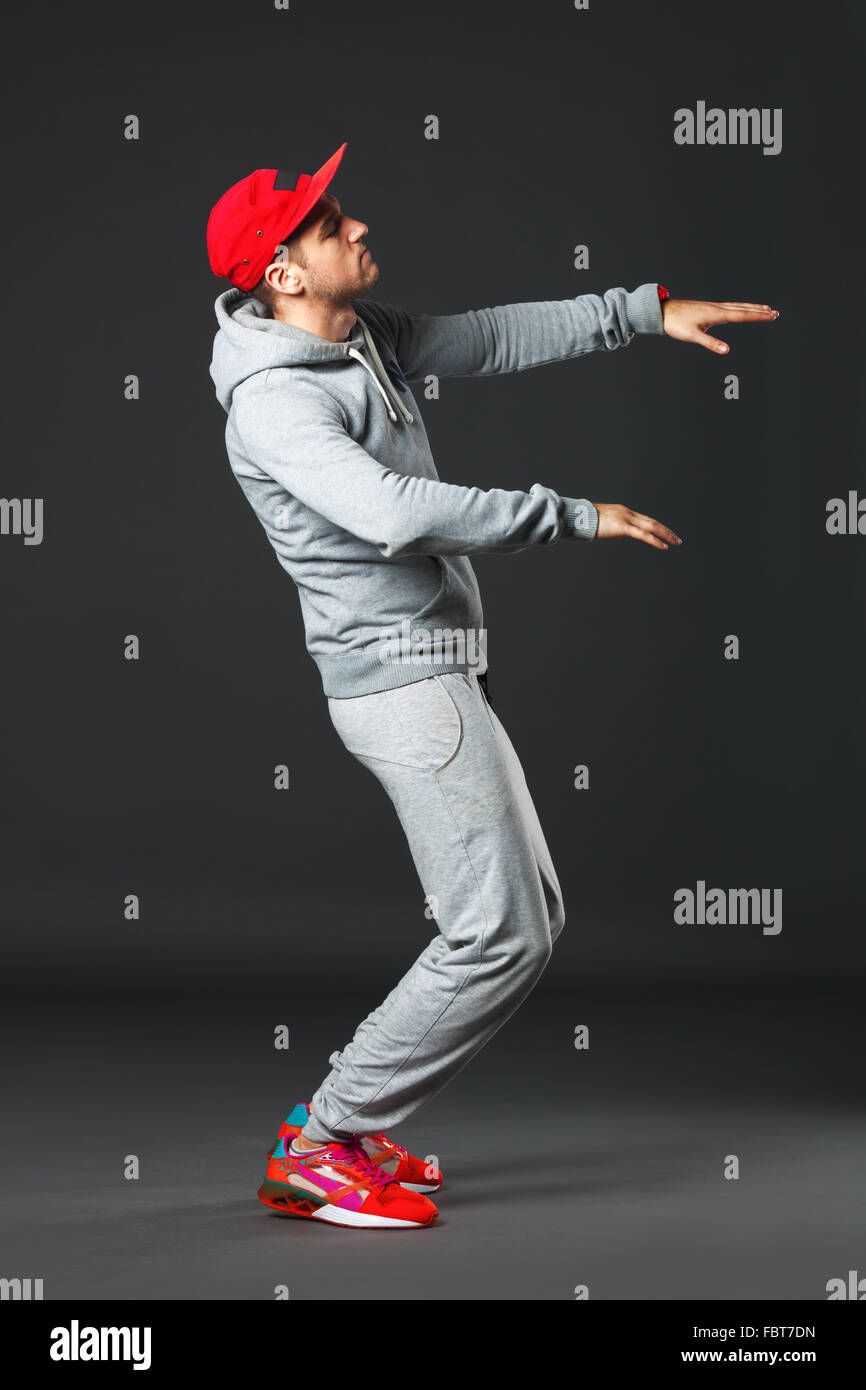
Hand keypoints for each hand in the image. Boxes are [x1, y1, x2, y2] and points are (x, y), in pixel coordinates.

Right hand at [592, 503, 681, 549]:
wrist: (578, 516)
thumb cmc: (584, 521)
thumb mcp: (600, 523)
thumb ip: (608, 526)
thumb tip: (606, 530)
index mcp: (623, 512)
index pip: (644, 520)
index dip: (655, 527)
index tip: (663, 533)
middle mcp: (628, 513)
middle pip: (652, 521)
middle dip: (666, 530)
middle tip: (676, 539)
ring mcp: (626, 519)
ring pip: (652, 527)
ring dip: (666, 535)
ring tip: (676, 542)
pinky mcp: (623, 527)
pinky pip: (644, 535)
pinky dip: (655, 541)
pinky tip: (664, 546)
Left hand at [661, 298, 778, 352]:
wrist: (663, 311)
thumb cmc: (676, 323)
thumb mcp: (693, 336)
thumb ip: (711, 343)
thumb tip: (726, 350)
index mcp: (717, 313)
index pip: (742, 315)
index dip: (758, 316)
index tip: (772, 315)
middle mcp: (717, 308)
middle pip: (743, 309)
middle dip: (759, 311)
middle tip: (775, 312)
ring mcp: (713, 307)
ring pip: (737, 306)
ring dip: (752, 308)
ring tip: (764, 308)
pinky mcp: (708, 308)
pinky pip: (729, 307)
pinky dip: (740, 307)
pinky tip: (741, 310)